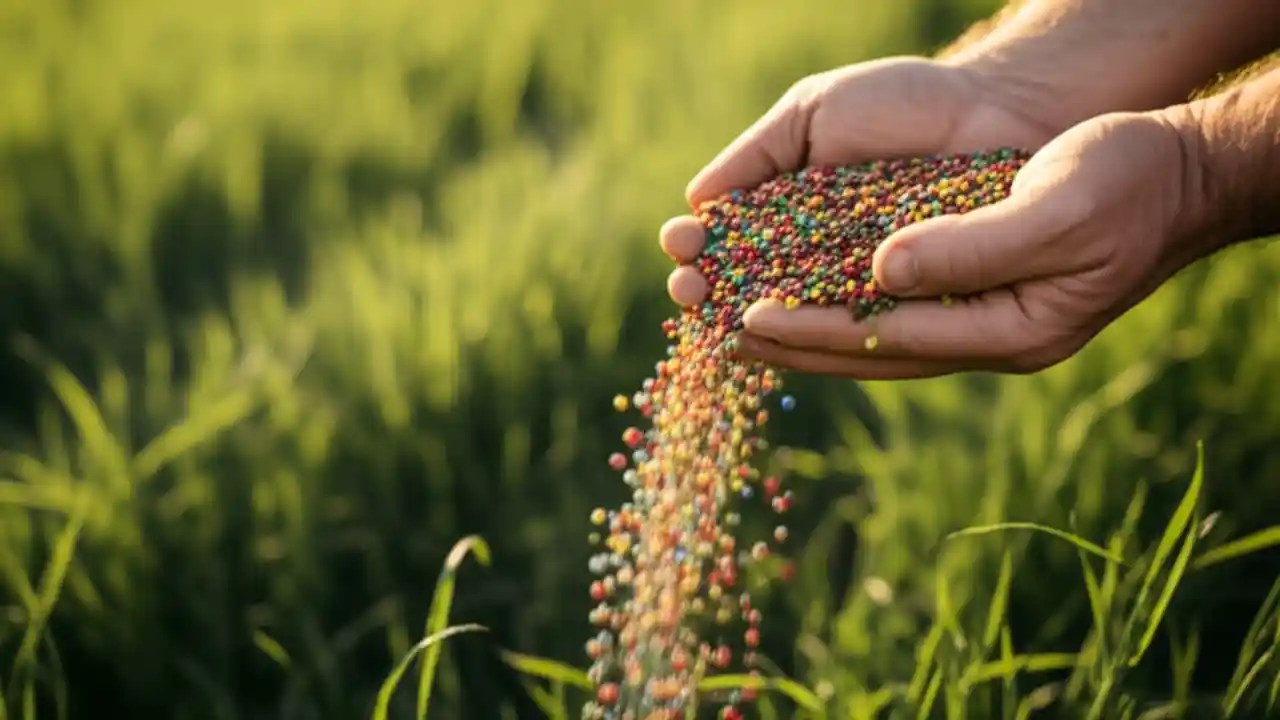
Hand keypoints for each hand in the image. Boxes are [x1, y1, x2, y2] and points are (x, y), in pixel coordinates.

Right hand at [660, 56, 1062, 305]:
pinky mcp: (898, 308)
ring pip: (793, 316)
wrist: (994, 111)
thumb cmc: (900, 103)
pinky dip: (816, 336)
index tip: (681, 243)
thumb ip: (755, 155)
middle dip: (711, 290)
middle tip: (688, 290)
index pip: (727, 237)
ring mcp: (854, 285)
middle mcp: (812, 254)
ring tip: (725, 324)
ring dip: (753, 325)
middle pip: (747, 285)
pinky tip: (784, 336)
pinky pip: (852, 329)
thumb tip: (695, 199)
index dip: (697, 245)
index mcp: (784, 208)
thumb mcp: (812, 115)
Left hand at [736, 110, 1213, 378]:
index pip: (891, 337)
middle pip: (870, 350)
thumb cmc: (1129, 183)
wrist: (1177, 177)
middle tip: (717, 335)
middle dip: (793, 342)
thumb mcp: (1057, 208)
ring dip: (808, 330)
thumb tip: (881, 269)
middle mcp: (989, 337)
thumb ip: (972, 247)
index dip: (815, 328)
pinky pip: (894, 307)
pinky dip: (841, 301)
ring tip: (739, 325)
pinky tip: (800, 292)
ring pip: (876, 334)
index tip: (748, 318)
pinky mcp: (978, 295)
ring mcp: (984, 320)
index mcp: (1012, 331)